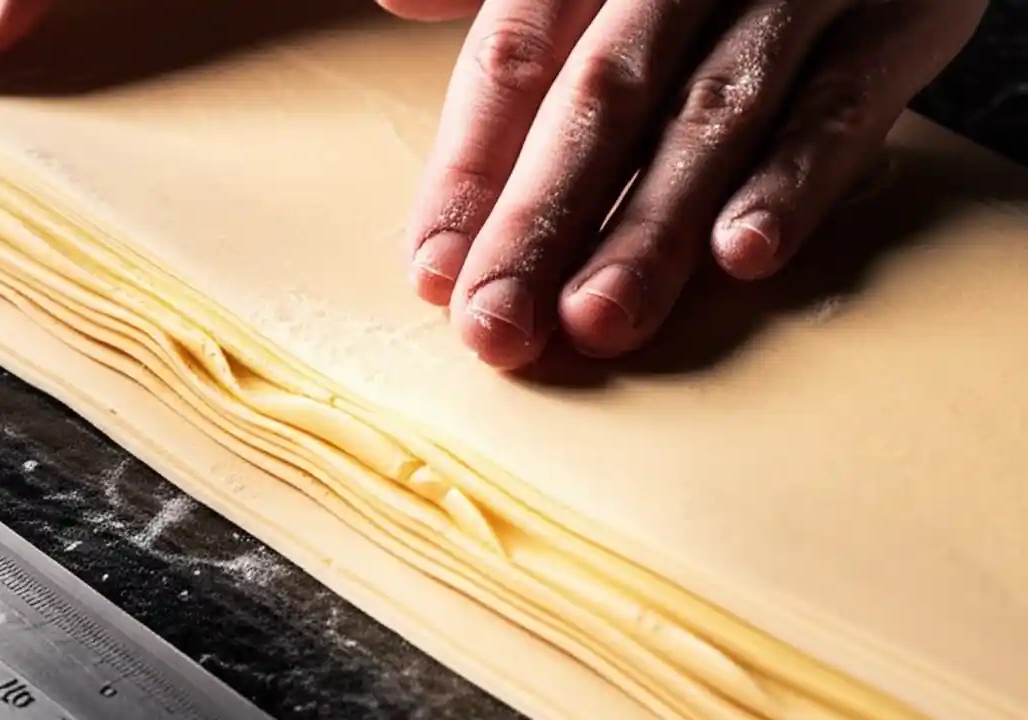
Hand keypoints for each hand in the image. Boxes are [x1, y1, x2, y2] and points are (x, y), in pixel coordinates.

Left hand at [383, 0, 985, 368]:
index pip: (513, 58)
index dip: (469, 168)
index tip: (434, 272)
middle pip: (600, 97)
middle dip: (542, 220)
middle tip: (498, 328)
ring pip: (709, 117)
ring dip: (650, 226)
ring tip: (599, 319)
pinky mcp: (897, 26)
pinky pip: (842, 109)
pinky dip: (793, 181)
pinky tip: (743, 255)